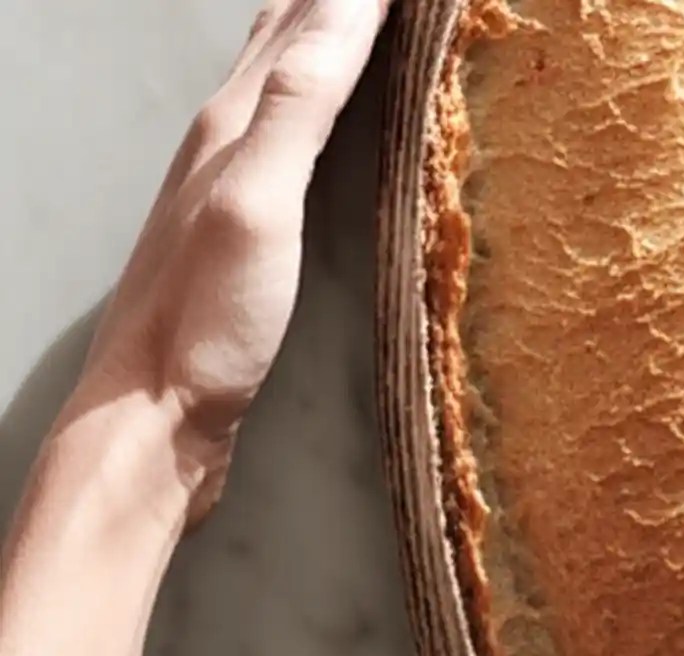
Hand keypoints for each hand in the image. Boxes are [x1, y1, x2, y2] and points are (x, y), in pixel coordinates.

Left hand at [0, 5, 390, 655]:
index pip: (309, 25)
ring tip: (357, 17)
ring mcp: (224, 180)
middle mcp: (224, 137)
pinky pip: (283, 127)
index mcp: (235, 122)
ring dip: (320, 34)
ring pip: (276, 77)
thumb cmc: (208, 318)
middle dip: (337, 2)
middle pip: (283, 36)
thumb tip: (344, 9)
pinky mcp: (238, 222)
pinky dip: (314, 94)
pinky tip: (319, 115)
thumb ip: (298, 108)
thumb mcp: (257, 204)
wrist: (152, 412)